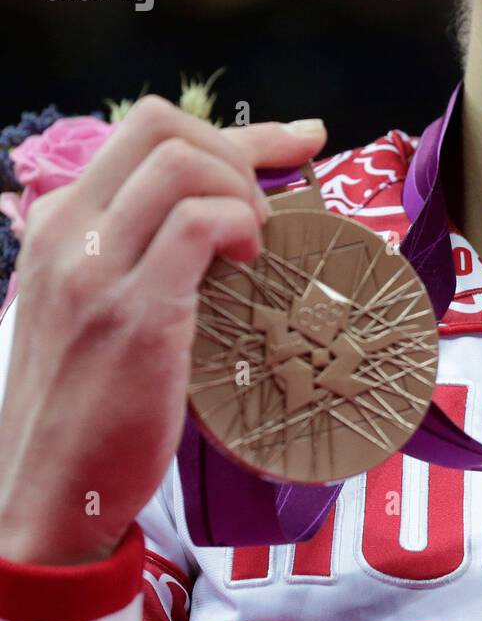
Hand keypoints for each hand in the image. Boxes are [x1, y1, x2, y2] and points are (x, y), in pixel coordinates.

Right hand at [0, 97, 326, 564]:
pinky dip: (240, 226)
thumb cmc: (84, 407)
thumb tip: (218, 225)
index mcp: (60, 225)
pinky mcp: (133, 314)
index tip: (299, 141)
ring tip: (257, 244)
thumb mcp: (91, 309)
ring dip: (242, 188)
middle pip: (160, 124)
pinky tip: (252, 263)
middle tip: (266, 210)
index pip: (145, 133)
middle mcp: (69, 234)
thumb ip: (133, 256)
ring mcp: (96, 271)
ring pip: (180, 163)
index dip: (236, 131)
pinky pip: (197, 224)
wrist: (44, 496)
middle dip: (237, 148)